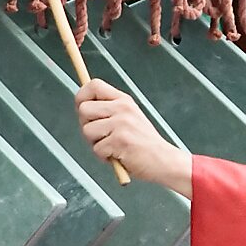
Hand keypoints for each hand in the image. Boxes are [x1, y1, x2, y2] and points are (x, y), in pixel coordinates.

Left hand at [76, 79, 192, 197]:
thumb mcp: (129, 117)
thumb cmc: (144, 143)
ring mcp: (121, 123)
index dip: (82, 96)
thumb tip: (82, 108)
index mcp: (124, 100)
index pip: (94, 85)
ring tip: (112, 147)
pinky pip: (97, 149)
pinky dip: (104, 157)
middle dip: (86, 125)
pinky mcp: (120, 140)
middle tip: (101, 136)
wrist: (163, 160)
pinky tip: (118, 156)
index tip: (81, 107)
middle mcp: (122, 108)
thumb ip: (108, 111)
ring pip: (87, 130)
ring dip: (95, 143)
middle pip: (84, 109)